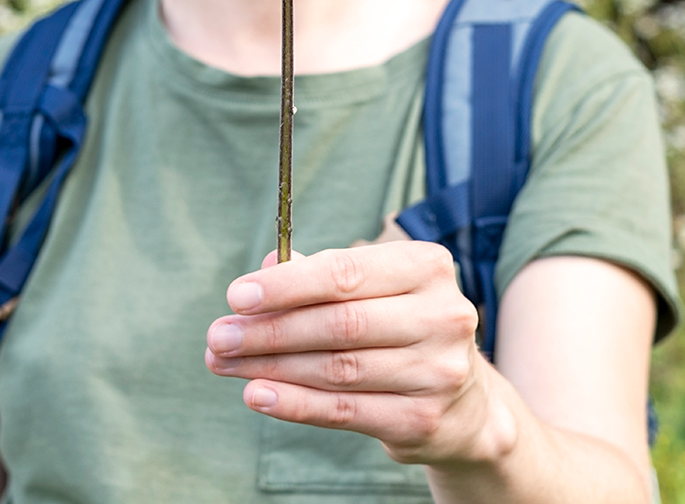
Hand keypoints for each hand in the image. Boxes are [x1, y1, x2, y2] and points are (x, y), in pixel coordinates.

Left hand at [205, 242, 503, 465]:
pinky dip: (296, 404)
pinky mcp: (423, 419)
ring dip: (272, 366)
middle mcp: (441, 315)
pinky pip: (345, 410)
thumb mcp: (374, 287)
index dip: (287, 285)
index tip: (237, 296)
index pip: (346, 273)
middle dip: (269, 330)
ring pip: (336, 368)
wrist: (465, 401)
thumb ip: (320, 275)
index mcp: (427, 266)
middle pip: (338, 324)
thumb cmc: (401, 324)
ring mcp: (436, 370)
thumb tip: (261, 270)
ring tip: (225, 363)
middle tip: (219, 335)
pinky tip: (258, 394)